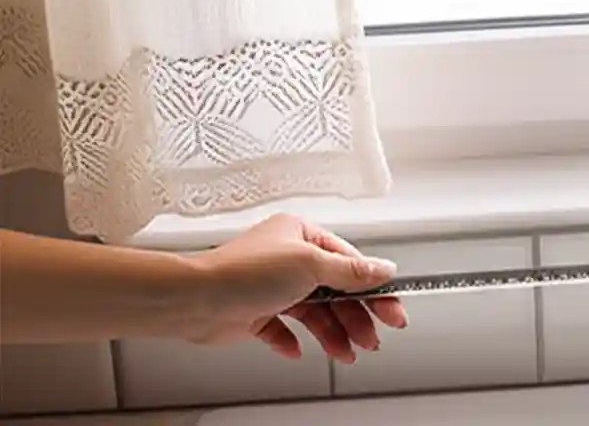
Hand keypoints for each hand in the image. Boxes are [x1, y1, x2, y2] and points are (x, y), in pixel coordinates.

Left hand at [186, 214, 407, 363]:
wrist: (195, 300)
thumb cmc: (243, 273)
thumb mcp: (311, 264)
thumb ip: (351, 271)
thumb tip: (383, 269)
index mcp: (303, 236)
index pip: (351, 264)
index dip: (374, 290)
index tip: (393, 309)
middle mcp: (289, 259)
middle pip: (335, 292)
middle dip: (355, 318)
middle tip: (373, 338)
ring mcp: (272, 287)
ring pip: (314, 313)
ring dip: (332, 334)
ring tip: (346, 353)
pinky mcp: (256, 313)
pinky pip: (283, 329)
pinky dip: (294, 341)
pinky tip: (299, 351)